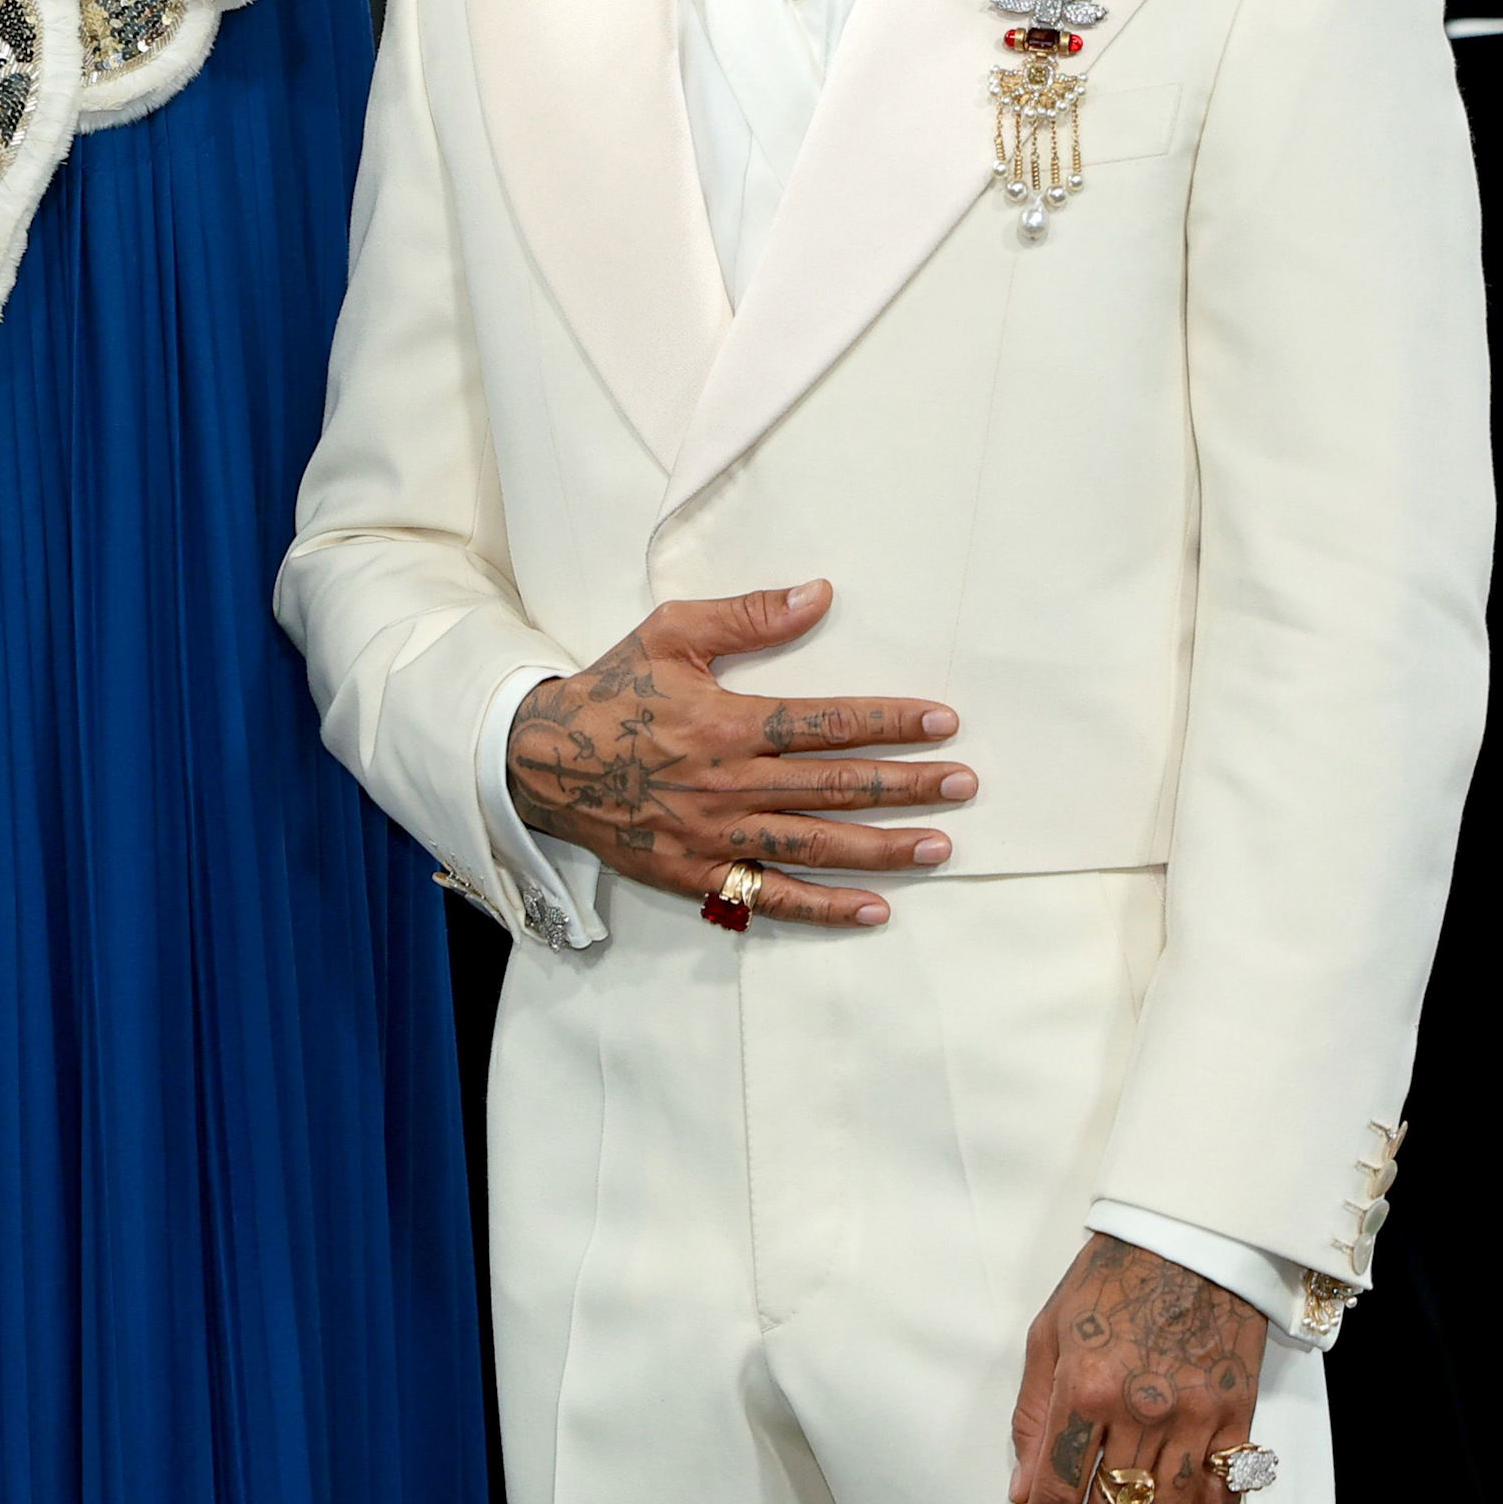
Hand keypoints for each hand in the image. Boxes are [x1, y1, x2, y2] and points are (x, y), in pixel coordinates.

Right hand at [505, 582, 969, 929]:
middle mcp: (728, 784)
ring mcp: (715, 836)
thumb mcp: (670, 632)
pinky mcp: (698, 875)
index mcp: (726, 723)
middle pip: (834, 787)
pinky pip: (769, 897)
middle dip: (906, 785)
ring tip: (939, 846)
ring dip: (882, 848)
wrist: (539, 761)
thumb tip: (820, 594)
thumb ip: (747, 614)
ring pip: (815, 847)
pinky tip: (874, 909)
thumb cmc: (612, 691)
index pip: (826, 723)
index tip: (944, 722)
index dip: (890, 722)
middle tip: (964, 785)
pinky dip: (823, 908)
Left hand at [1008, 1232, 1264, 1503]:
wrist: (1189, 1240)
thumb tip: (1023, 1488)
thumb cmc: (1109, 1280)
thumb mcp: (1048, 1333)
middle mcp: (1143, 1412)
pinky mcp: (1238, 1416)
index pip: (1060, 1484)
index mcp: (1087, 1388)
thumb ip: (1033, 1414)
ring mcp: (1197, 1418)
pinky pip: (1222, 1491)